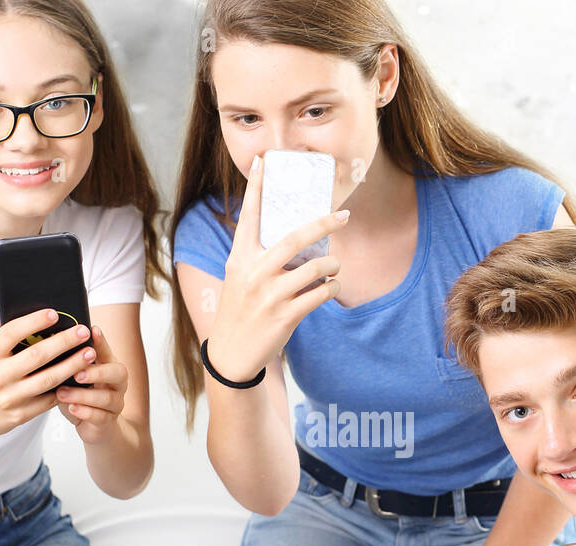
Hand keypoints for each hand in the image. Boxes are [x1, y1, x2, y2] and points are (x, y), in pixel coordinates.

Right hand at [0, 305, 98, 447]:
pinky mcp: (20, 414)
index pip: (11, 333)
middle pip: (36, 356)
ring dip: (72, 365)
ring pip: (48, 379)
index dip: (34, 322)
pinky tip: (80, 377)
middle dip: (63, 342)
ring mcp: (10, 397)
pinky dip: (65, 388)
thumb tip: (0, 304)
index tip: (54, 313)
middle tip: (83, 331)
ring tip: (89, 353)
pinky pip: (48, 400)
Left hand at [55, 325, 127, 443]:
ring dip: (83, 395)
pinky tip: (72, 408)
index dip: (101, 341)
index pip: (107, 351)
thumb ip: (69, 364)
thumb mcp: (74, 378)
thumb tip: (47, 345)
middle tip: (77, 372)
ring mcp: (115, 403)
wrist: (97, 428)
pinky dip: (85, 412)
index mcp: (108, 367)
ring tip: (63, 393)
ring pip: (106, 398)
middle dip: (97, 371)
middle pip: (118, 373)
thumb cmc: (81, 397)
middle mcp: (116, 384)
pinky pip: (100, 417)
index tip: (92, 330)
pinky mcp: (108, 422)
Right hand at [203, 152, 349, 381]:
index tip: (265, 161)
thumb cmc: (240, 311)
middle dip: (324, 223)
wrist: (232, 354)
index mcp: (240, 258)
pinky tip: (331, 288)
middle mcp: (254, 272)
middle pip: (296, 237)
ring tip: (334, 267)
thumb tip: (296, 239)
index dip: (258, 187)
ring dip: (332, 266)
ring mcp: (271, 295)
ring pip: (315, 268)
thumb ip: (259, 257)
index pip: (250, 215)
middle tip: (343, 215)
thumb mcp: (240, 279)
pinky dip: (331, 288)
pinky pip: (320, 295)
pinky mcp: (286, 316)